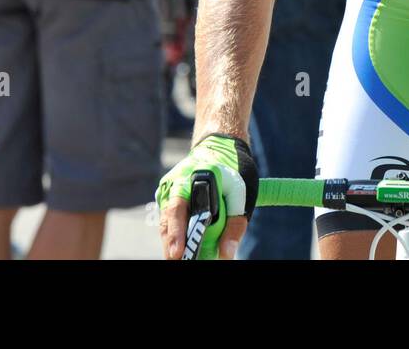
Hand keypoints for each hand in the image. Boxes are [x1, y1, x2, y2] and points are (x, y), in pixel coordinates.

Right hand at [156, 134, 257, 259]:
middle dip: (172, 245)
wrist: (220, 147)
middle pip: (168, 220)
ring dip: (174, 243)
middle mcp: (174, 182)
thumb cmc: (234, 170)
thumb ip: (236, 224)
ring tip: (183, 258)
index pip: (178, 207)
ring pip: (166, 223)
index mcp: (192, 175)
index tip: (178, 253)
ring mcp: (168, 189)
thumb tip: (226, 254)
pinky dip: (177, 235)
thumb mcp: (242, 193)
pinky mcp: (169, 197)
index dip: (176, 232)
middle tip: (179, 261)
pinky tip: (184, 248)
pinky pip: (170, 220)